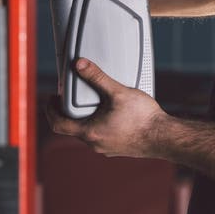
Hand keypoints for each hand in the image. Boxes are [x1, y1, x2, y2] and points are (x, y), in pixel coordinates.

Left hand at [46, 58, 165, 157]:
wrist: (164, 137)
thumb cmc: (143, 118)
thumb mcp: (118, 92)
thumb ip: (97, 77)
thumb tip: (79, 65)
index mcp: (89, 132)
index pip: (58, 124)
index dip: (50, 110)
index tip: (52, 98)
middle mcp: (95, 144)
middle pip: (71, 128)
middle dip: (68, 112)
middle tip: (70, 96)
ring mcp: (106, 148)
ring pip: (87, 133)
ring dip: (84, 119)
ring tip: (92, 102)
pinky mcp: (118, 148)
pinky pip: (102, 137)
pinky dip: (99, 125)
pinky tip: (112, 115)